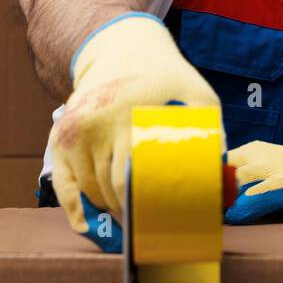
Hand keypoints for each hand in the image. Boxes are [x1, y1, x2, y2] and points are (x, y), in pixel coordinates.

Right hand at [50, 12, 219, 250]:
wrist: (121, 49)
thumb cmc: (166, 78)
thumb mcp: (196, 94)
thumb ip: (210, 133)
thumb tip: (221, 177)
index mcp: (128, 115)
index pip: (132, 179)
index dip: (147, 208)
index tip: (165, 227)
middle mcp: (95, 124)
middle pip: (111, 190)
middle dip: (133, 216)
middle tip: (155, 232)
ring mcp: (73, 133)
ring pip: (91, 191)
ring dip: (112, 211)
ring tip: (136, 224)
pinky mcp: (60, 139)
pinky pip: (63, 185)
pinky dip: (77, 211)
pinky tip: (92, 228)